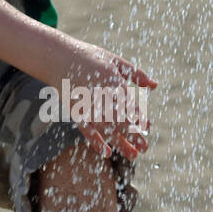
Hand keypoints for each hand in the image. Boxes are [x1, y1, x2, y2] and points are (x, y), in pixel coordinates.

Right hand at [59, 45, 154, 159]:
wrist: (57, 57)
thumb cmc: (89, 57)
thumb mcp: (115, 60)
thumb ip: (136, 73)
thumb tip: (155, 86)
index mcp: (112, 80)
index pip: (129, 103)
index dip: (139, 117)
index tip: (147, 127)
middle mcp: (100, 93)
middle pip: (120, 119)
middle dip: (133, 134)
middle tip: (145, 147)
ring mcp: (86, 104)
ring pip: (106, 128)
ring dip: (121, 142)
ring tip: (133, 155)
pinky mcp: (75, 110)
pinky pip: (86, 129)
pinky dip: (96, 141)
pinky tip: (107, 152)